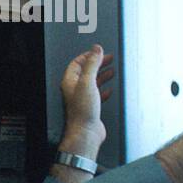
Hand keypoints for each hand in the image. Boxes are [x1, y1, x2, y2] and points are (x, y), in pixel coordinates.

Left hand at [58, 43, 114, 157]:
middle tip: (108, 59)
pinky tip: (109, 89)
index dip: (88, 56)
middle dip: (98, 64)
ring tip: (111, 70)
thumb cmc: (82, 111)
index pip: (77, 63)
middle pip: (86, 71)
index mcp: (70, 81)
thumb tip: (96, 49)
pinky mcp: (91, 107)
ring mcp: (83, 99)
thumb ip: (92, 64)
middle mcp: (75, 89)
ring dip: (102, 75)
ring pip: (93, 82)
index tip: (99, 52)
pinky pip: (97, 95)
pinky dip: (104, 90)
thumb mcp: (88, 81)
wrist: (85, 132)